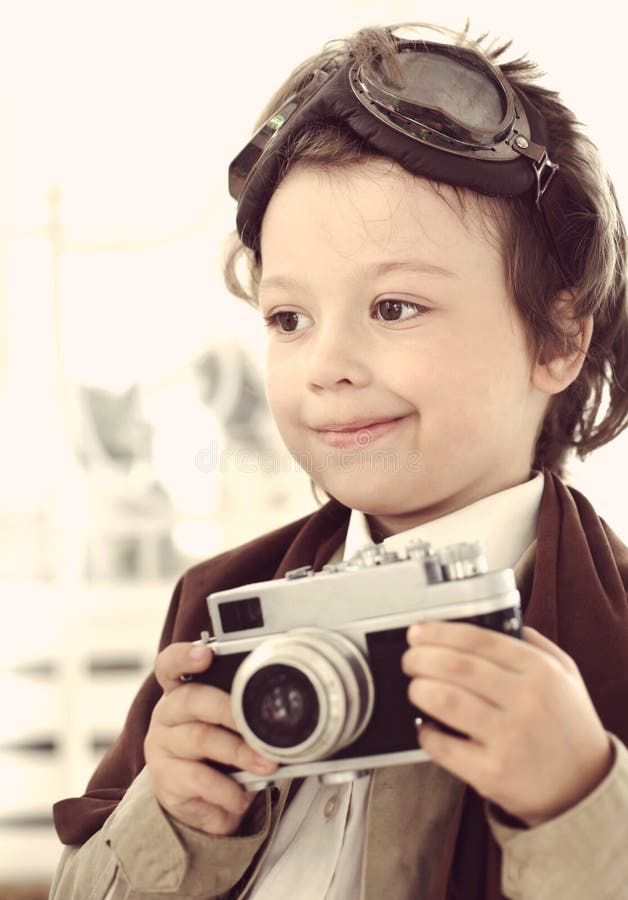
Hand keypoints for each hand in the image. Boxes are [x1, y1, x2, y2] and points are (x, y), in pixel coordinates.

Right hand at [144, 642, 276, 835]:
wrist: (197, 799)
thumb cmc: (217, 750)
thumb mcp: (227, 726)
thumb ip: (242, 711)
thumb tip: (281, 715)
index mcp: (181, 691)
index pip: (170, 665)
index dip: (184, 656)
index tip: (206, 654)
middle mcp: (166, 714)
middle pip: (192, 699)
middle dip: (230, 710)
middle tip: (258, 727)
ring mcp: (161, 746)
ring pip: (201, 739)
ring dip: (239, 753)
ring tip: (266, 766)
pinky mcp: (164, 779)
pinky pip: (200, 779)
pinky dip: (227, 789)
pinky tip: (240, 796)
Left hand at [402, 622, 612, 826]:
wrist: (585, 788)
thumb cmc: (566, 727)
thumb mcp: (564, 674)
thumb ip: (532, 644)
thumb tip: (492, 622)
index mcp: (541, 671)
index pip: (478, 639)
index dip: (440, 632)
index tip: (418, 633)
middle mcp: (527, 701)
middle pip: (456, 667)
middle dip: (420, 659)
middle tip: (409, 660)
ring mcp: (509, 738)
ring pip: (445, 701)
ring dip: (419, 690)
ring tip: (416, 688)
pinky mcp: (492, 772)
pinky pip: (444, 746)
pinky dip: (426, 733)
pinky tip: (426, 726)